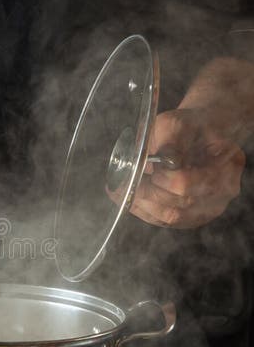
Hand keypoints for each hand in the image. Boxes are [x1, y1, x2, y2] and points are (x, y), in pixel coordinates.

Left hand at [128, 107, 244, 227]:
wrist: (197, 136)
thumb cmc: (188, 128)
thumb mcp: (178, 124)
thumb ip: (169, 141)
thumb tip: (154, 164)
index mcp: (226, 165)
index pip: (189, 183)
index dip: (163, 179)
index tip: (149, 169)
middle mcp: (223, 191)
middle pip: (180, 204)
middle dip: (148, 193)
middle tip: (125, 182)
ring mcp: (209, 208)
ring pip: (170, 217)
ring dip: (142, 204)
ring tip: (120, 190)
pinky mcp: (192, 217)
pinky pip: (165, 222)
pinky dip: (143, 211)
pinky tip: (126, 198)